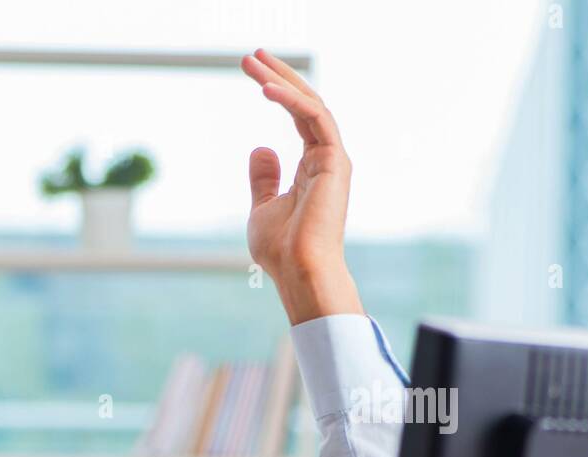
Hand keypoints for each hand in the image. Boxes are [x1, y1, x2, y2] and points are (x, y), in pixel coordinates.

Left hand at [240, 47, 363, 324]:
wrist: (299, 271)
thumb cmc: (282, 249)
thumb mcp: (262, 208)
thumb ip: (264, 178)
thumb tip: (260, 147)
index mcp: (313, 165)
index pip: (297, 115)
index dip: (277, 89)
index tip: (253, 71)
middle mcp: (327, 157)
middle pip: (304, 103)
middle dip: (279, 75)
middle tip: (252, 54)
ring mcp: (333, 158)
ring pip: (310, 105)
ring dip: (282, 80)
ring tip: (254, 62)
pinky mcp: (334, 161)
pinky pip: (314, 119)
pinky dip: (291, 101)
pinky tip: (267, 88)